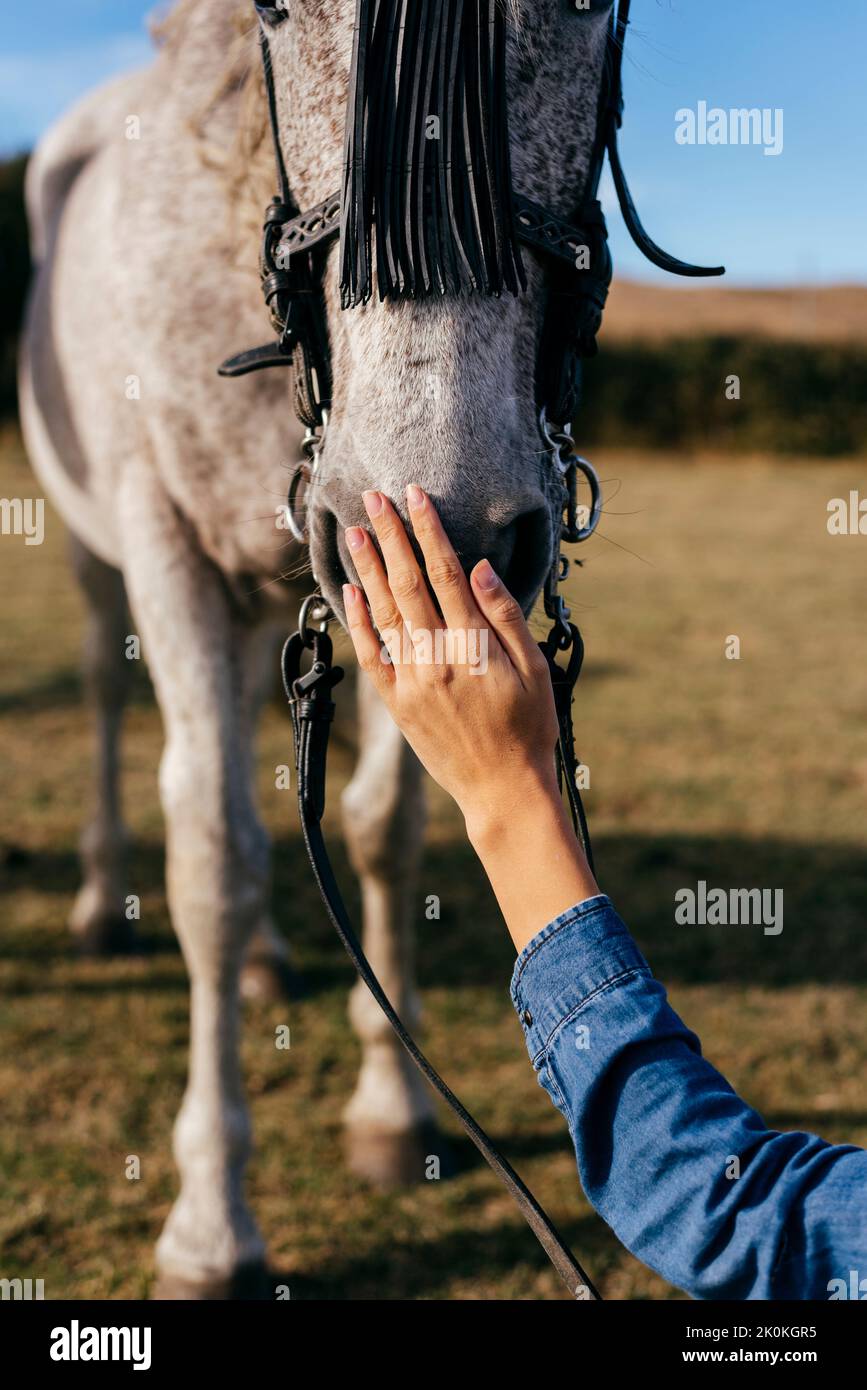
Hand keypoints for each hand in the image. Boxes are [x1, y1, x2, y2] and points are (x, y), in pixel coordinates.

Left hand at [342, 485, 560, 836]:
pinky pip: (372, 655)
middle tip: (373, 498)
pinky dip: (359, 622)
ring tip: (356, 532)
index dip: (428, 531)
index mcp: (476, 645)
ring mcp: (414, 681)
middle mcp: (439, 657)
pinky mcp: (398, 703)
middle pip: (408, 583)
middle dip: (391, 536)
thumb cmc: (530, 729)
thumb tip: (479, 568)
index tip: (415, 497)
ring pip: (384, 612)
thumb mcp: (536, 669)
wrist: (503, 790)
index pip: (446, 573)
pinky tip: (351, 591)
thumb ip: (506, 615)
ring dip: (368, 568)